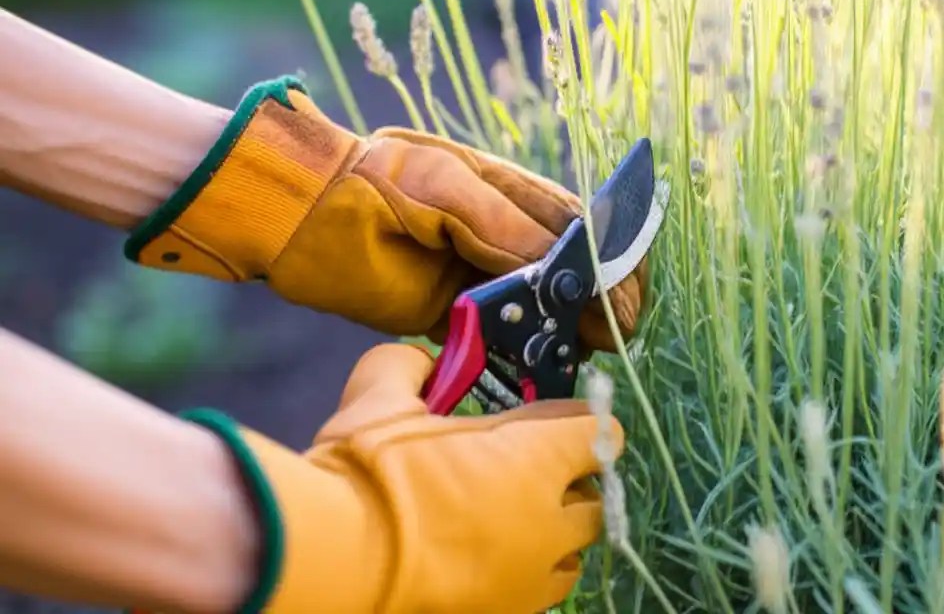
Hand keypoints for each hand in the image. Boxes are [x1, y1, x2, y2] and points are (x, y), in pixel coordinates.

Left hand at [123, 76, 645, 350]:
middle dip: (595, 298)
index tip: (628, 294)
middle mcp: (492, 227)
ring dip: (566, 326)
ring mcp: (469, 268)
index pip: (574, 222)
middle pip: (563, 265)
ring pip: (536, 301)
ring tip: (594, 351)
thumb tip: (558, 265)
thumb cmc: (359, 190)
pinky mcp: (443, 306)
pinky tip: (547, 361)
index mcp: (498, 185)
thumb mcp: (436, 193)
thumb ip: (501, 225)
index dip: (606, 257)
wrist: (285, 219)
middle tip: (619, 333)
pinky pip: (497, 330)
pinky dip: (523, 346)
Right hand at [185, 342, 621, 612]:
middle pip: (594, 501)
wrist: (331, 561)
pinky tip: (484, 566)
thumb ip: (409, 367)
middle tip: (525, 474)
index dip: (579, 424)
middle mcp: (549, 523)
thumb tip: (423, 363)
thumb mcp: (380, 397)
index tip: (551, 422)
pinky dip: (522, 581)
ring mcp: (529, 579)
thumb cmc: (368, 472)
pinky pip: (536, 599)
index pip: (602, 434)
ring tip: (508, 527)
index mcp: (538, 459)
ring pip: (570, 558)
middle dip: (569, 486)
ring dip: (552, 539)